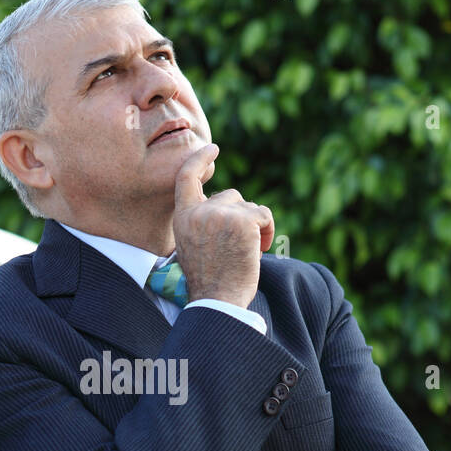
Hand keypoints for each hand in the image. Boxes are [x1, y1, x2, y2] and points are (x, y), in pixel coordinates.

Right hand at [173, 142, 274, 308]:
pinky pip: (263, 214)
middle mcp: (198, 212)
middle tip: (245, 243)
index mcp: (183, 218)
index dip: (199, 160)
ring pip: (249, 206)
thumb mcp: (193, 246)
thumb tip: (219, 202)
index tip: (212, 148)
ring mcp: (220, 215)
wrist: (218, 301)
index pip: (186, 178)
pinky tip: (260, 248)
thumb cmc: (210, 282)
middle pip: (230, 196)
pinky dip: (267, 229)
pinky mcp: (242, 221)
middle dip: (242, 215)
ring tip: (251, 250)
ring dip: (255, 225)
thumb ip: (201, 222)